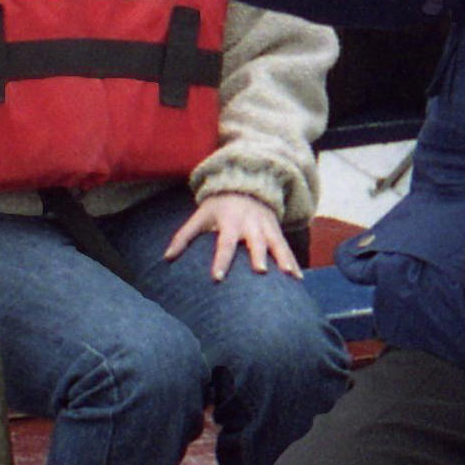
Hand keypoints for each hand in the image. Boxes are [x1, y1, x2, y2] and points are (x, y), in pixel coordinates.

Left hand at [163, 188, 296, 281]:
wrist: (246, 185)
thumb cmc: (219, 206)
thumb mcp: (200, 216)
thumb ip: (184, 237)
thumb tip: (166, 258)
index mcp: (230, 221)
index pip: (225, 243)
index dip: (221, 260)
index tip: (217, 278)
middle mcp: (251, 223)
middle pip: (256, 241)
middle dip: (259, 255)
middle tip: (260, 272)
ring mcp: (267, 226)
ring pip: (277, 244)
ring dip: (284, 259)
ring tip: (289, 276)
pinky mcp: (277, 230)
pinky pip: (286, 248)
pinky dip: (293, 262)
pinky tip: (298, 280)